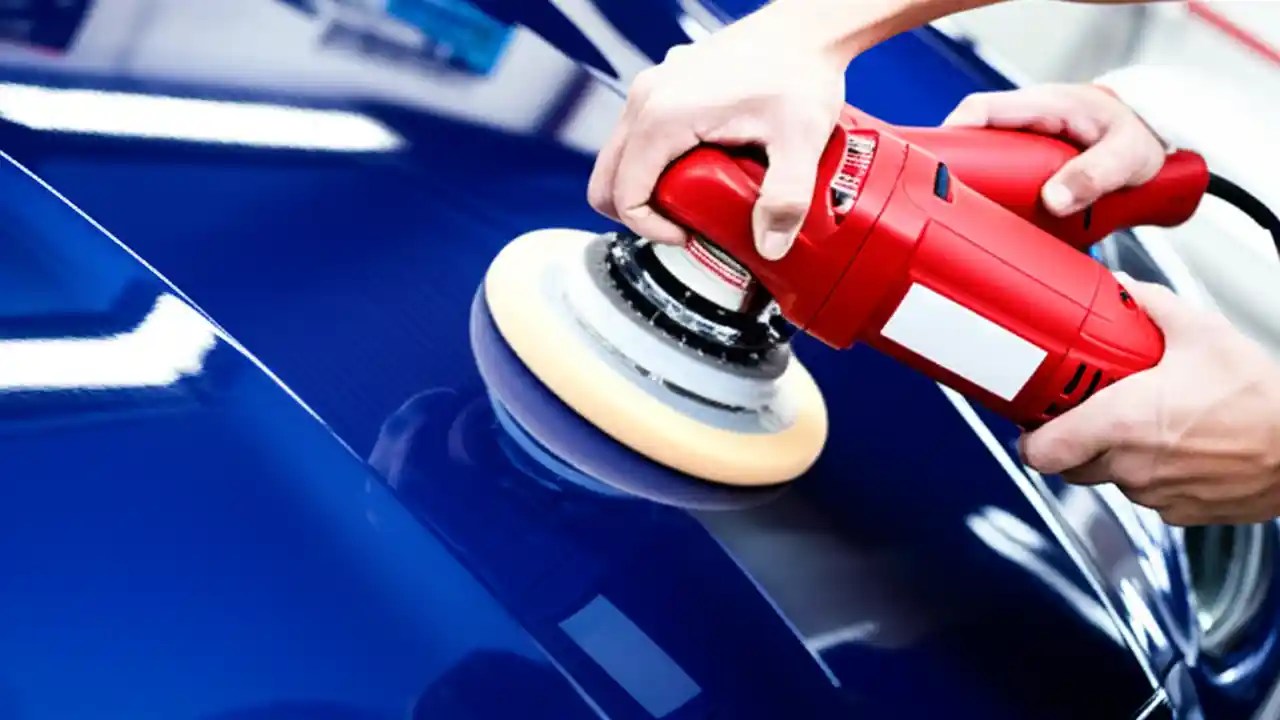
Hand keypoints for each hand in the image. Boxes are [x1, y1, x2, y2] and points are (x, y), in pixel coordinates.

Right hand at [587, 1, 853, 259]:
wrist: (806, 30)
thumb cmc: (799, 70)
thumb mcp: (800, 142)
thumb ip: (786, 199)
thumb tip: (769, 246)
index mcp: (663, 116)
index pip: (625, 195)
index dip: (650, 229)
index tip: (688, 236)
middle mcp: (645, 99)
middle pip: (607, 180)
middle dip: (640, 214)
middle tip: (685, 225)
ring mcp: (650, 89)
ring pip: (620, 159)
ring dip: (647, 189)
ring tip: (696, 199)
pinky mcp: (662, 87)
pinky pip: (638, 138)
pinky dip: (656, 164)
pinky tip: (702, 168)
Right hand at [942, 84, 1168, 216]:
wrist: (1152, 135)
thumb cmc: (1139, 135)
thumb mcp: (1127, 156)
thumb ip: (1094, 175)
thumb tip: (1054, 199)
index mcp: (1044, 104)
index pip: (982, 109)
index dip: (953, 133)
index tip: (937, 162)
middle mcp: (1026, 119)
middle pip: (970, 139)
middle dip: (954, 169)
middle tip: (947, 202)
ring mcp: (1022, 140)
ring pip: (981, 161)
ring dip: (973, 187)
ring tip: (966, 217)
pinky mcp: (1023, 160)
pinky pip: (996, 174)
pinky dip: (991, 195)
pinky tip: (992, 218)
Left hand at [1020, 277, 1279, 525]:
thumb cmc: (1261, 401)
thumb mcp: (1202, 334)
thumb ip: (1151, 306)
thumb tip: (1123, 289)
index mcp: (1120, 423)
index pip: (1040, 451)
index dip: (1029, 437)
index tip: (1035, 419)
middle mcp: (1130, 465)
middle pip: (1068, 465)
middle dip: (1071, 440)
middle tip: (1087, 413)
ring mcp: (1154, 494)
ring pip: (1109, 479)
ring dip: (1114, 456)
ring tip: (1142, 424)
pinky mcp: (1179, 513)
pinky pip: (1146, 495)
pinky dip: (1150, 474)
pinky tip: (1174, 446)